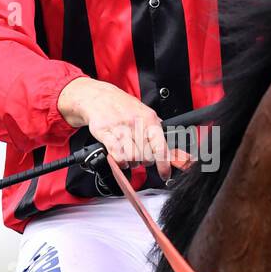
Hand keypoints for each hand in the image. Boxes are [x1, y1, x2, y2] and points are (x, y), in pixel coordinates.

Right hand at [58, 77, 191, 182]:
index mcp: (149, 119)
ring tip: (129, 156)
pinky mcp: (105, 133)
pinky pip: (117, 155)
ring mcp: (120, 128)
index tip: (165, 175)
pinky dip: (120, 162)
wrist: (98, 96)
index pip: (161, 147)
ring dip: (132, 162)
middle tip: (141, 156)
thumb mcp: (144, 112)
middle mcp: (136, 123)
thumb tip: (171, 149)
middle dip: (145, 161)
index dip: (164, 165)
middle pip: (146, 156)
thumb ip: (156, 129)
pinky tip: (121, 158)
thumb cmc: (123, 106)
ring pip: (132, 157)